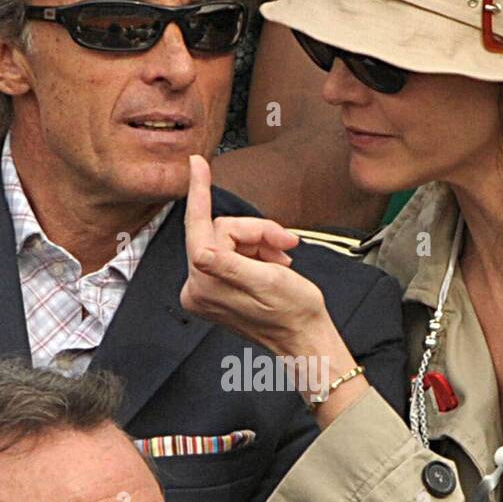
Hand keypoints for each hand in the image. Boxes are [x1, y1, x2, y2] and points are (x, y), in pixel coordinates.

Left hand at [180, 154, 335, 355]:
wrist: (305, 338)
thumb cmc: (294, 312)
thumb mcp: (267, 282)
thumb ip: (229, 265)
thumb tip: (201, 253)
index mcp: (206, 285)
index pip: (197, 228)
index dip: (200, 192)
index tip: (197, 164)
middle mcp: (199, 288)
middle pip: (221, 231)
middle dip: (255, 233)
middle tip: (284, 243)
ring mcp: (207, 290)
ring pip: (230, 240)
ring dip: (260, 244)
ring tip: (281, 260)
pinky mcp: (217, 290)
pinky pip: (232, 252)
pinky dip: (256, 253)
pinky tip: (273, 266)